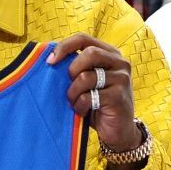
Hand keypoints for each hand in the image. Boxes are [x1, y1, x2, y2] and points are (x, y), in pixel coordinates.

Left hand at [47, 34, 142, 159]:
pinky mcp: (119, 96)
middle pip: (89, 53)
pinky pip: (89, 97)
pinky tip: (83, 112)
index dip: (64, 47)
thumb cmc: (97, 103)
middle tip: (68, 87)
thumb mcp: (87, 80)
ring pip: (86, 77)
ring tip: (74, 102)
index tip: (50, 61)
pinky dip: (80, 106)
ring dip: (73, 93)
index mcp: (110, 53)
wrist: (118, 130)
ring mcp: (121, 78)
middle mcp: (119, 62)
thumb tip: (48, 58)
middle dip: (72, 71)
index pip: (84, 39)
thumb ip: (77, 66)